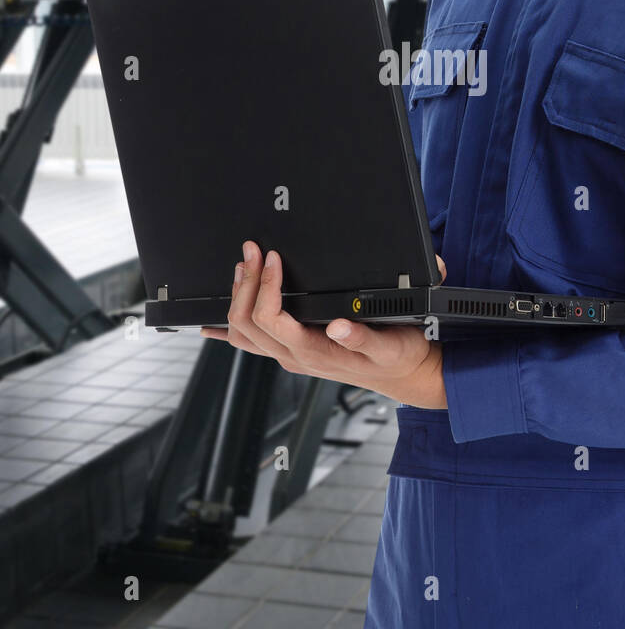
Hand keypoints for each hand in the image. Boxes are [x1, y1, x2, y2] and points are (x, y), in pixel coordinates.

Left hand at [199, 241, 448, 410]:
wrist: (405, 376)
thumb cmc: (397, 358)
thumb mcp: (389, 346)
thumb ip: (363, 338)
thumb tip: (339, 326)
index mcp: (314, 352)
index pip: (270, 319)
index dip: (265, 286)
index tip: (274, 259)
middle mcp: (295, 356)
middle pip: (246, 323)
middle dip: (245, 283)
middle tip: (253, 251)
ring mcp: (290, 356)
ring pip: (242, 334)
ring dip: (237, 298)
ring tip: (242, 268)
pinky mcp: (292, 351)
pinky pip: (251, 343)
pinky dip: (231, 329)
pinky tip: (215, 324)